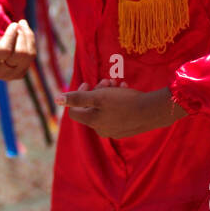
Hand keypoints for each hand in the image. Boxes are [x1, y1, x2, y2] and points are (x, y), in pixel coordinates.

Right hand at [0, 19, 36, 80]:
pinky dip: (30, 41)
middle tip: (18, 22)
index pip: (4, 50)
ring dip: (27, 36)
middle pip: (20, 54)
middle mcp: (1, 73)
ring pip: (29, 54)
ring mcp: (12, 75)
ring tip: (22, 24)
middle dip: (21, 35)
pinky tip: (24, 31)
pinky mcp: (21, 73)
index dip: (11, 35)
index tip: (13, 24)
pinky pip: (31, 55)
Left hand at [59, 85, 184, 138]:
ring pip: (105, 108)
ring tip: (117, 84)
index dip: (77, 95)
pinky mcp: (126, 128)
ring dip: (108, 93)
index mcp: (92, 121)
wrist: (152, 111)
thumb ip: (77, 98)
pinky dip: (118, 100)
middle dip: (96, 91)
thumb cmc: (124, 102)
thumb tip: (56, 99)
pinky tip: (126, 90)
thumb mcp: (98, 96)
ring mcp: (114, 130)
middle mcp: (100, 129)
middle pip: (90, 108)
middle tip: (106, 81)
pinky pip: (117, 113)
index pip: (74, 110)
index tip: (88, 84)